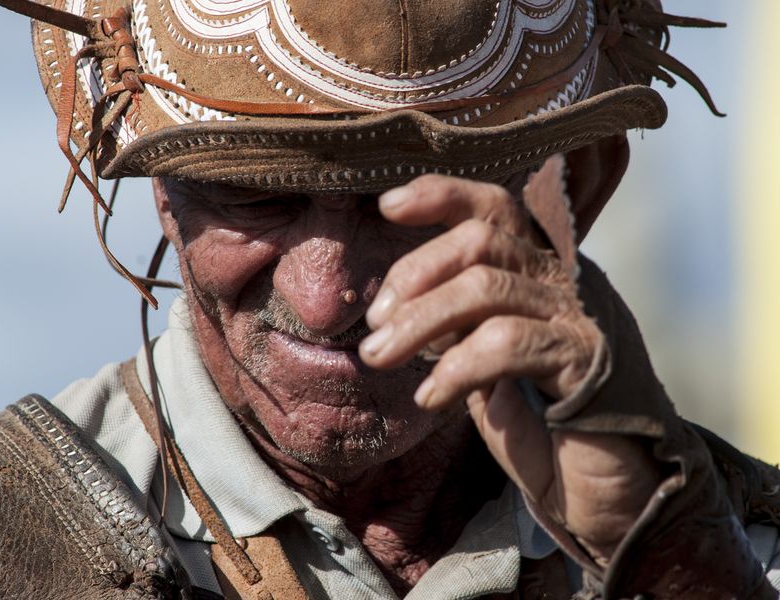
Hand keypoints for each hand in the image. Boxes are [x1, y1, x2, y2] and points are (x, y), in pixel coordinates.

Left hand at [358, 173, 660, 562]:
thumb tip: (399, 310)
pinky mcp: (587, 362)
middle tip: (376, 321)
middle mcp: (563, 284)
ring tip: (380, 357)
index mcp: (538, 277)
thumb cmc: (544, 432)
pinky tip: (431, 397)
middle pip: (482, 240)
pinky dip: (456, 367)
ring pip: (486, 287)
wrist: (615, 493)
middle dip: (415, 273)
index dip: (442, 196)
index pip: (495, 211)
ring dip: (421, 321)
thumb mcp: (486, 370)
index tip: (387, 206)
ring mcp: (578, 319)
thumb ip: (457, 332)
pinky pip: (508, 343)